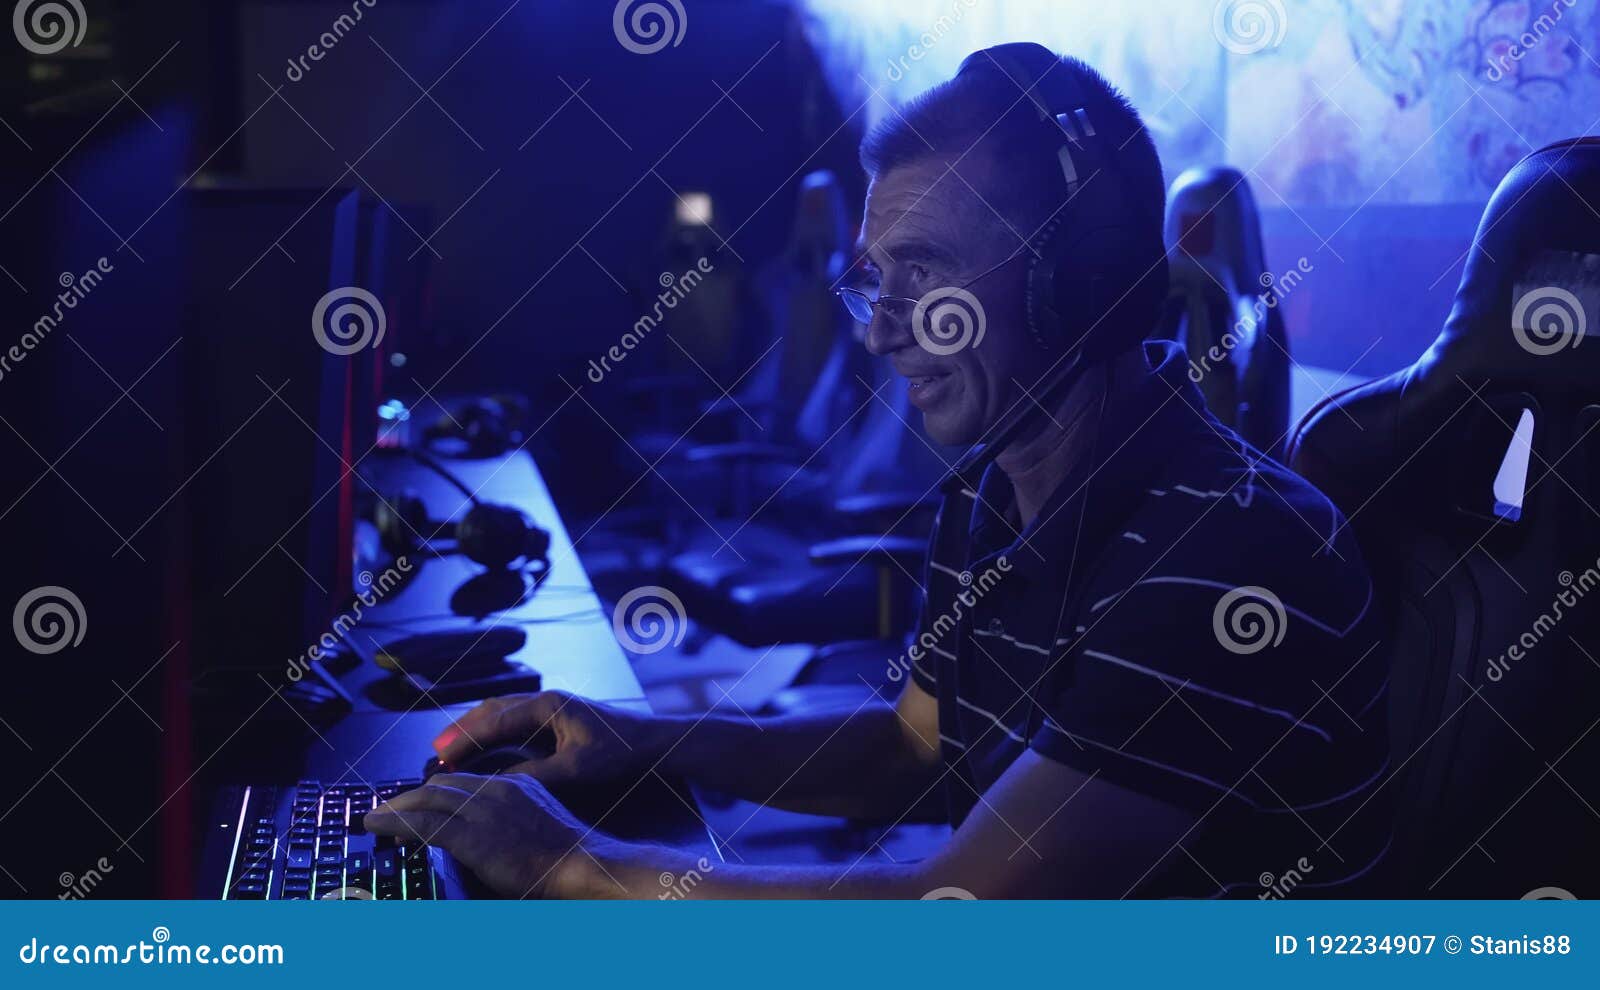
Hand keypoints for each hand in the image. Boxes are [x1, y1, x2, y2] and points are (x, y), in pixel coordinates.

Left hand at [363, 772, 606, 897]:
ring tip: (375, 816)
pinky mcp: (474, 835)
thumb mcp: (540, 823)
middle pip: (440, 785)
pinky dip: (397, 823)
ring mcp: (483, 811)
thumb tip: (492, 838)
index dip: (434, 791)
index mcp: (514, 784)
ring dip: (396, 808)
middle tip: (388, 808)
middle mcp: (496, 789)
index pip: (463, 781)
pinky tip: (380, 825)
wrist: (583, 863)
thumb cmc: (569, 853)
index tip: (417, 801)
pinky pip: (425, 825)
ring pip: (427, 800)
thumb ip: (513, 822)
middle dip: (409, 797)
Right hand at [432, 691, 667, 786]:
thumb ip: (535, 774)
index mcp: (547, 705)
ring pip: (502, 713)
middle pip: (492, 711)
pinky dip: (494, 732)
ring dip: (477, 729)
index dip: (465, 740)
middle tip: (437, 751)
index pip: (494, 721)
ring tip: (452, 748)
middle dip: (463, 730)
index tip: (441, 757)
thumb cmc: (620, 751)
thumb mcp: (576, 768)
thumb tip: (496, 783)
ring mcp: (552, 708)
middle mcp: (546, 701)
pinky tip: (487, 748)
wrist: (654, 743)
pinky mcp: (559, 719)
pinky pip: (515, 721)